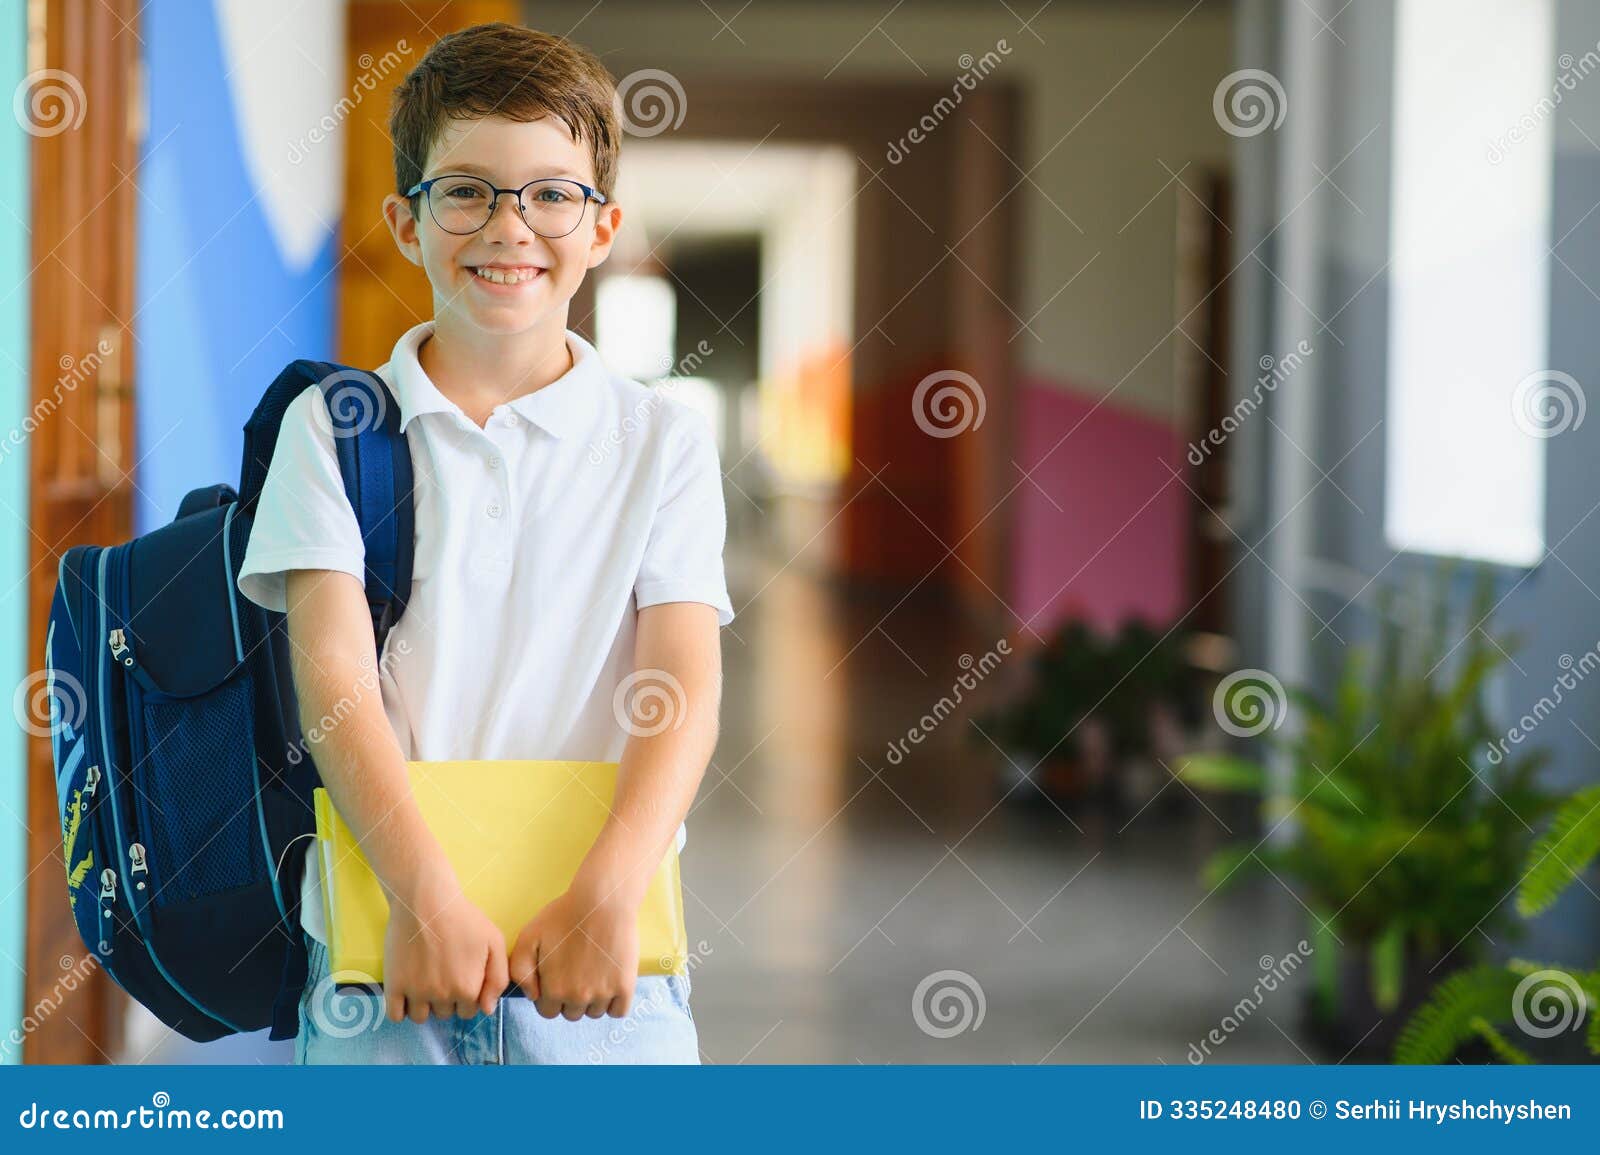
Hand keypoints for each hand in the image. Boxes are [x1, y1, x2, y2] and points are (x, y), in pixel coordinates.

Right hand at [382, 867, 508, 1023]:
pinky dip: (401, 1010)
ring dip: (424, 1005)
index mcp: (467, 989)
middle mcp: (442, 996)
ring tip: (425, 982)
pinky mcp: (393, 985)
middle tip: (442, 973)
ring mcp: (416, 993)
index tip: (461, 977)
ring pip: (421, 1017)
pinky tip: (407, 992)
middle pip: (445, 1014)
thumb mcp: (494, 941)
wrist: (425, 900)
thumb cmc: (463, 918)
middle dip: (446, 999)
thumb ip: (498, 978)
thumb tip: (487, 1009)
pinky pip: (395, 1016)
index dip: (466, 996)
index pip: (469, 1011)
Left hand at [509, 881, 639, 1020]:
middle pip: (571, 1013)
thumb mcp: (529, 936)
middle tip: (576, 971)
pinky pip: (618, 1011)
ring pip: (594, 1012)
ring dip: (592, 1000)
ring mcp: (603, 994)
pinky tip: (610, 983)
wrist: (602, 901)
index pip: (548, 1010)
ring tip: (593, 973)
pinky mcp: (625, 986)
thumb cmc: (564, 915)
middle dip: (570, 998)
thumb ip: (520, 971)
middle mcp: (578, 997)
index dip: (550, 994)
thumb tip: (532, 996)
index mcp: (553, 990)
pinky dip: (614, 1002)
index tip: (558, 976)